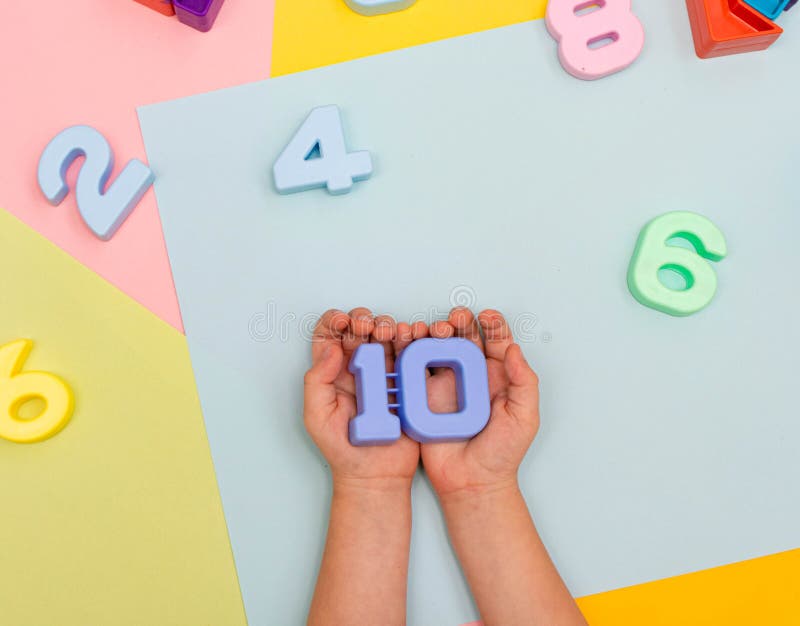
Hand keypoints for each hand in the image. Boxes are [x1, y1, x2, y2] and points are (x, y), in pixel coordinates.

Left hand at [303, 308, 420, 490]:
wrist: (377, 475)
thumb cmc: (343, 450)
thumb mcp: (316, 417)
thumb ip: (317, 381)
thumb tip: (331, 348)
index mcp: (333, 373)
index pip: (330, 336)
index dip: (335, 322)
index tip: (343, 322)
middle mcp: (358, 369)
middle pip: (360, 330)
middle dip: (363, 320)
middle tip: (367, 326)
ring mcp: (384, 374)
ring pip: (386, 336)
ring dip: (387, 325)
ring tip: (389, 331)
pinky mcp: (407, 381)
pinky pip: (411, 353)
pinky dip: (412, 338)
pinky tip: (409, 335)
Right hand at [419, 308, 539, 498]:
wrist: (472, 482)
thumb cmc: (502, 454)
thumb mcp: (525, 417)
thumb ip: (524, 382)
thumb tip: (515, 349)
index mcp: (496, 377)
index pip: (495, 342)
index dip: (492, 325)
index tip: (487, 316)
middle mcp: (470, 376)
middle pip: (464, 338)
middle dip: (460, 322)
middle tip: (456, 317)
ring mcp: (445, 385)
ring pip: (438, 347)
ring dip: (435, 332)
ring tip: (435, 328)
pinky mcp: (422, 396)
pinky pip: (416, 368)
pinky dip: (412, 349)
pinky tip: (412, 339)